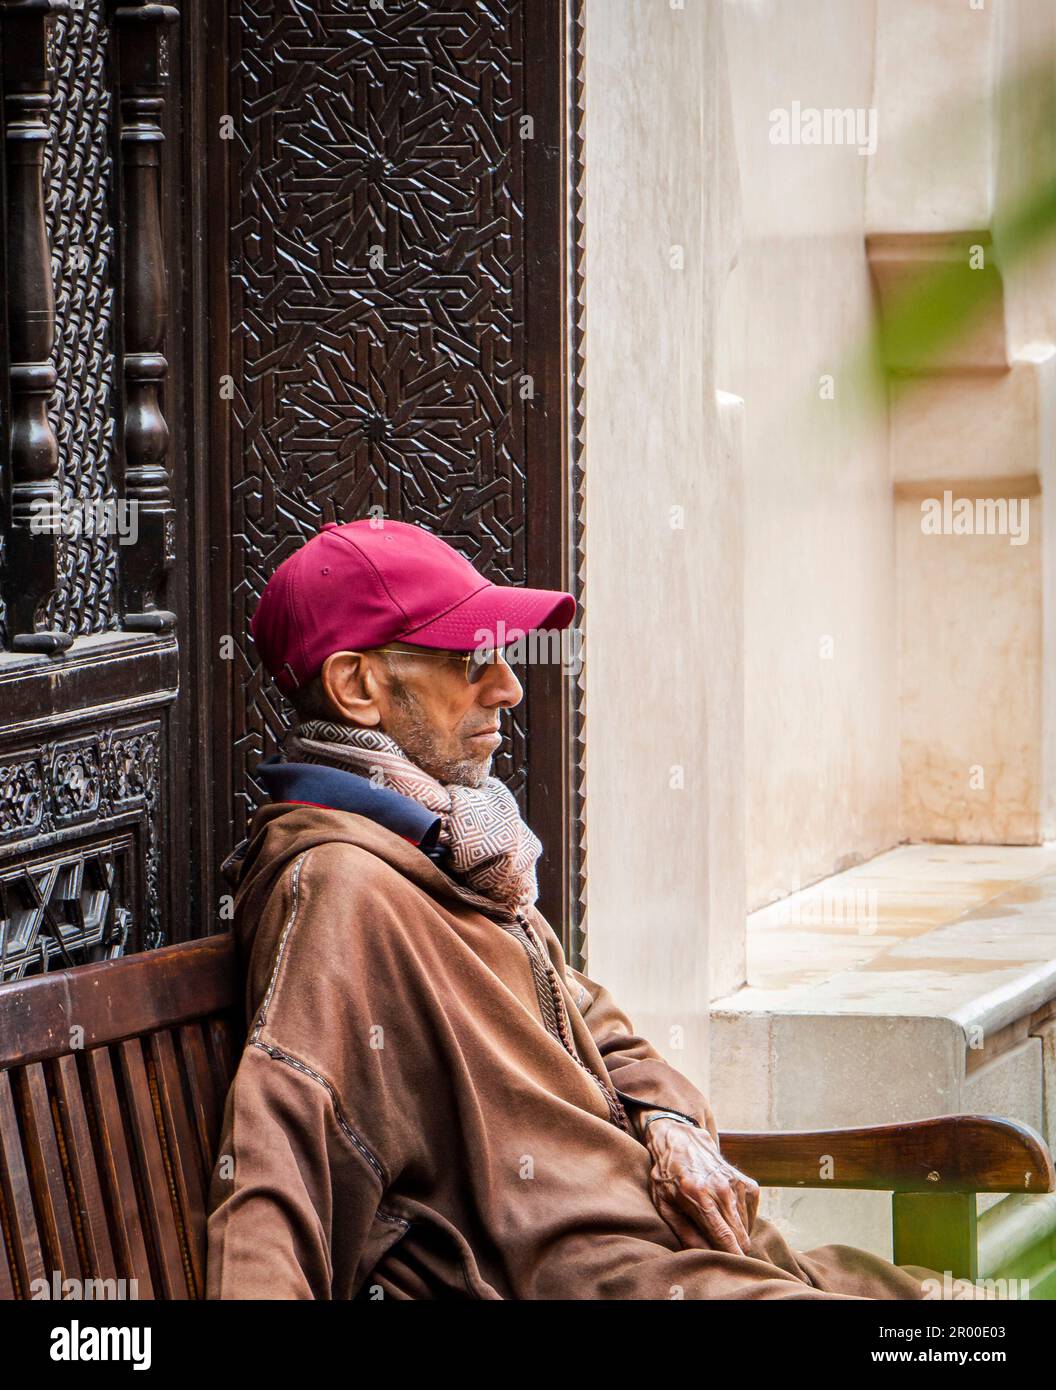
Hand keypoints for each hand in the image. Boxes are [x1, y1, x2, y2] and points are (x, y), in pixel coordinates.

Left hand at [639, 1115, 759, 1254]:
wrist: (680, 1139)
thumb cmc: (667, 1175)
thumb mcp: (664, 1205)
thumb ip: (684, 1233)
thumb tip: (703, 1256)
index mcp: (699, 1197)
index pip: (724, 1238)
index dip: (732, 1258)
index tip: (733, 1269)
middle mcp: (722, 1190)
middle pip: (740, 1238)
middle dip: (733, 1250)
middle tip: (717, 1248)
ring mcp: (737, 1184)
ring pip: (746, 1229)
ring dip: (735, 1234)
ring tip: (716, 1224)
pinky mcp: (747, 1182)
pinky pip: (752, 1214)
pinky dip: (742, 1220)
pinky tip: (725, 1213)